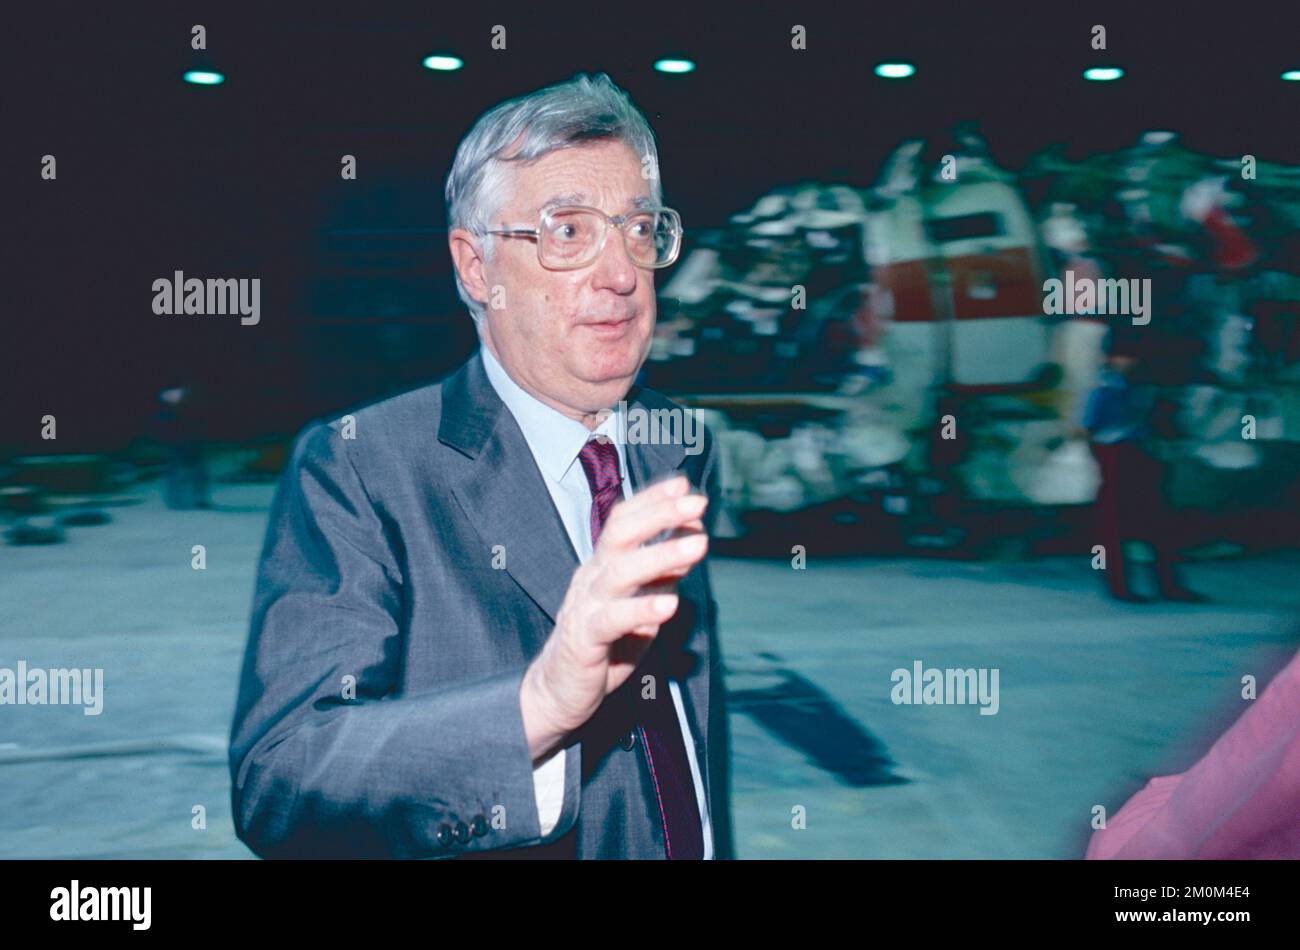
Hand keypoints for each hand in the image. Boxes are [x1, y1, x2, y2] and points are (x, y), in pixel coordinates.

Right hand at [520, 474, 707, 760]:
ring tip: (699, 546)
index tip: (683, 483)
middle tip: (697, 502)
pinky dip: (642, 610)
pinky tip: (669, 606)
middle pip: (620, 534)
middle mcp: (592, 578)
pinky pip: (612, 620)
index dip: (652, 500)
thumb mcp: (639, 604)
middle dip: (660, 514)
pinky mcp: (584, 640)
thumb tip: (692, 540)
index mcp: (603, 566)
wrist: (557, 691)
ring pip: (621, 572)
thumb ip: (661, 575)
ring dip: (662, 555)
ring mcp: (586, 606)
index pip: (624, 521)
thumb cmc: (603, 644)